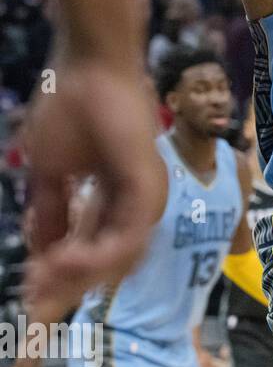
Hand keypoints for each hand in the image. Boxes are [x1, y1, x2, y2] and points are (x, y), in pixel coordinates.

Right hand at [22, 59, 166, 314]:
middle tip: (34, 302)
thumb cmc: (71, 106)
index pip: (94, 250)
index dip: (61, 275)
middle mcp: (140, 202)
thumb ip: (51, 211)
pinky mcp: (147, 187)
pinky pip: (126, 239)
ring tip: (42, 282)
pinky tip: (61, 261)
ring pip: (119, 259)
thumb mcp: (51, 170)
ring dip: (78, 276)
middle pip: (109, 263)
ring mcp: (148, 195)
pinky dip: (94, 257)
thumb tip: (42, 248)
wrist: (89, 64)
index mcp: (119, 199)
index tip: (30, 293)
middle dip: (68, 285)